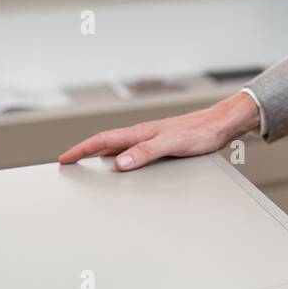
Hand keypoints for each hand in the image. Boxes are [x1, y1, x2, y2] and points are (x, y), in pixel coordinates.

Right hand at [56, 89, 261, 170]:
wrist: (222, 124)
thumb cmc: (202, 131)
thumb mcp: (172, 143)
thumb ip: (146, 152)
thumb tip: (120, 163)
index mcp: (141, 132)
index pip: (103, 140)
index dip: (82, 149)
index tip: (64, 158)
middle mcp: (144, 133)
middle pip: (107, 143)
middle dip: (85, 152)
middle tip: (68, 161)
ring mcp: (153, 138)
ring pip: (120, 147)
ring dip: (102, 155)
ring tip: (87, 163)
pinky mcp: (163, 143)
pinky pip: (134, 151)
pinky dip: (121, 158)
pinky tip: (124, 164)